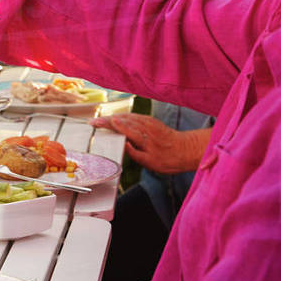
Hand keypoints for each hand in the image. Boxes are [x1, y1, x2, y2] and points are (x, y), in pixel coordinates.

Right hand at [90, 114, 209, 174]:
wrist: (187, 150)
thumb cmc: (169, 160)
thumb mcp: (152, 163)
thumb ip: (135, 154)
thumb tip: (123, 145)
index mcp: (145, 139)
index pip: (124, 129)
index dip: (110, 125)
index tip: (98, 123)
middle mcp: (146, 128)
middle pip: (123, 121)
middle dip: (107, 120)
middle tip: (93, 121)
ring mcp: (149, 122)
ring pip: (128, 117)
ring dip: (113, 117)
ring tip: (101, 119)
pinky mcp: (151, 120)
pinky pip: (134, 116)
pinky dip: (124, 116)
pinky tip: (117, 118)